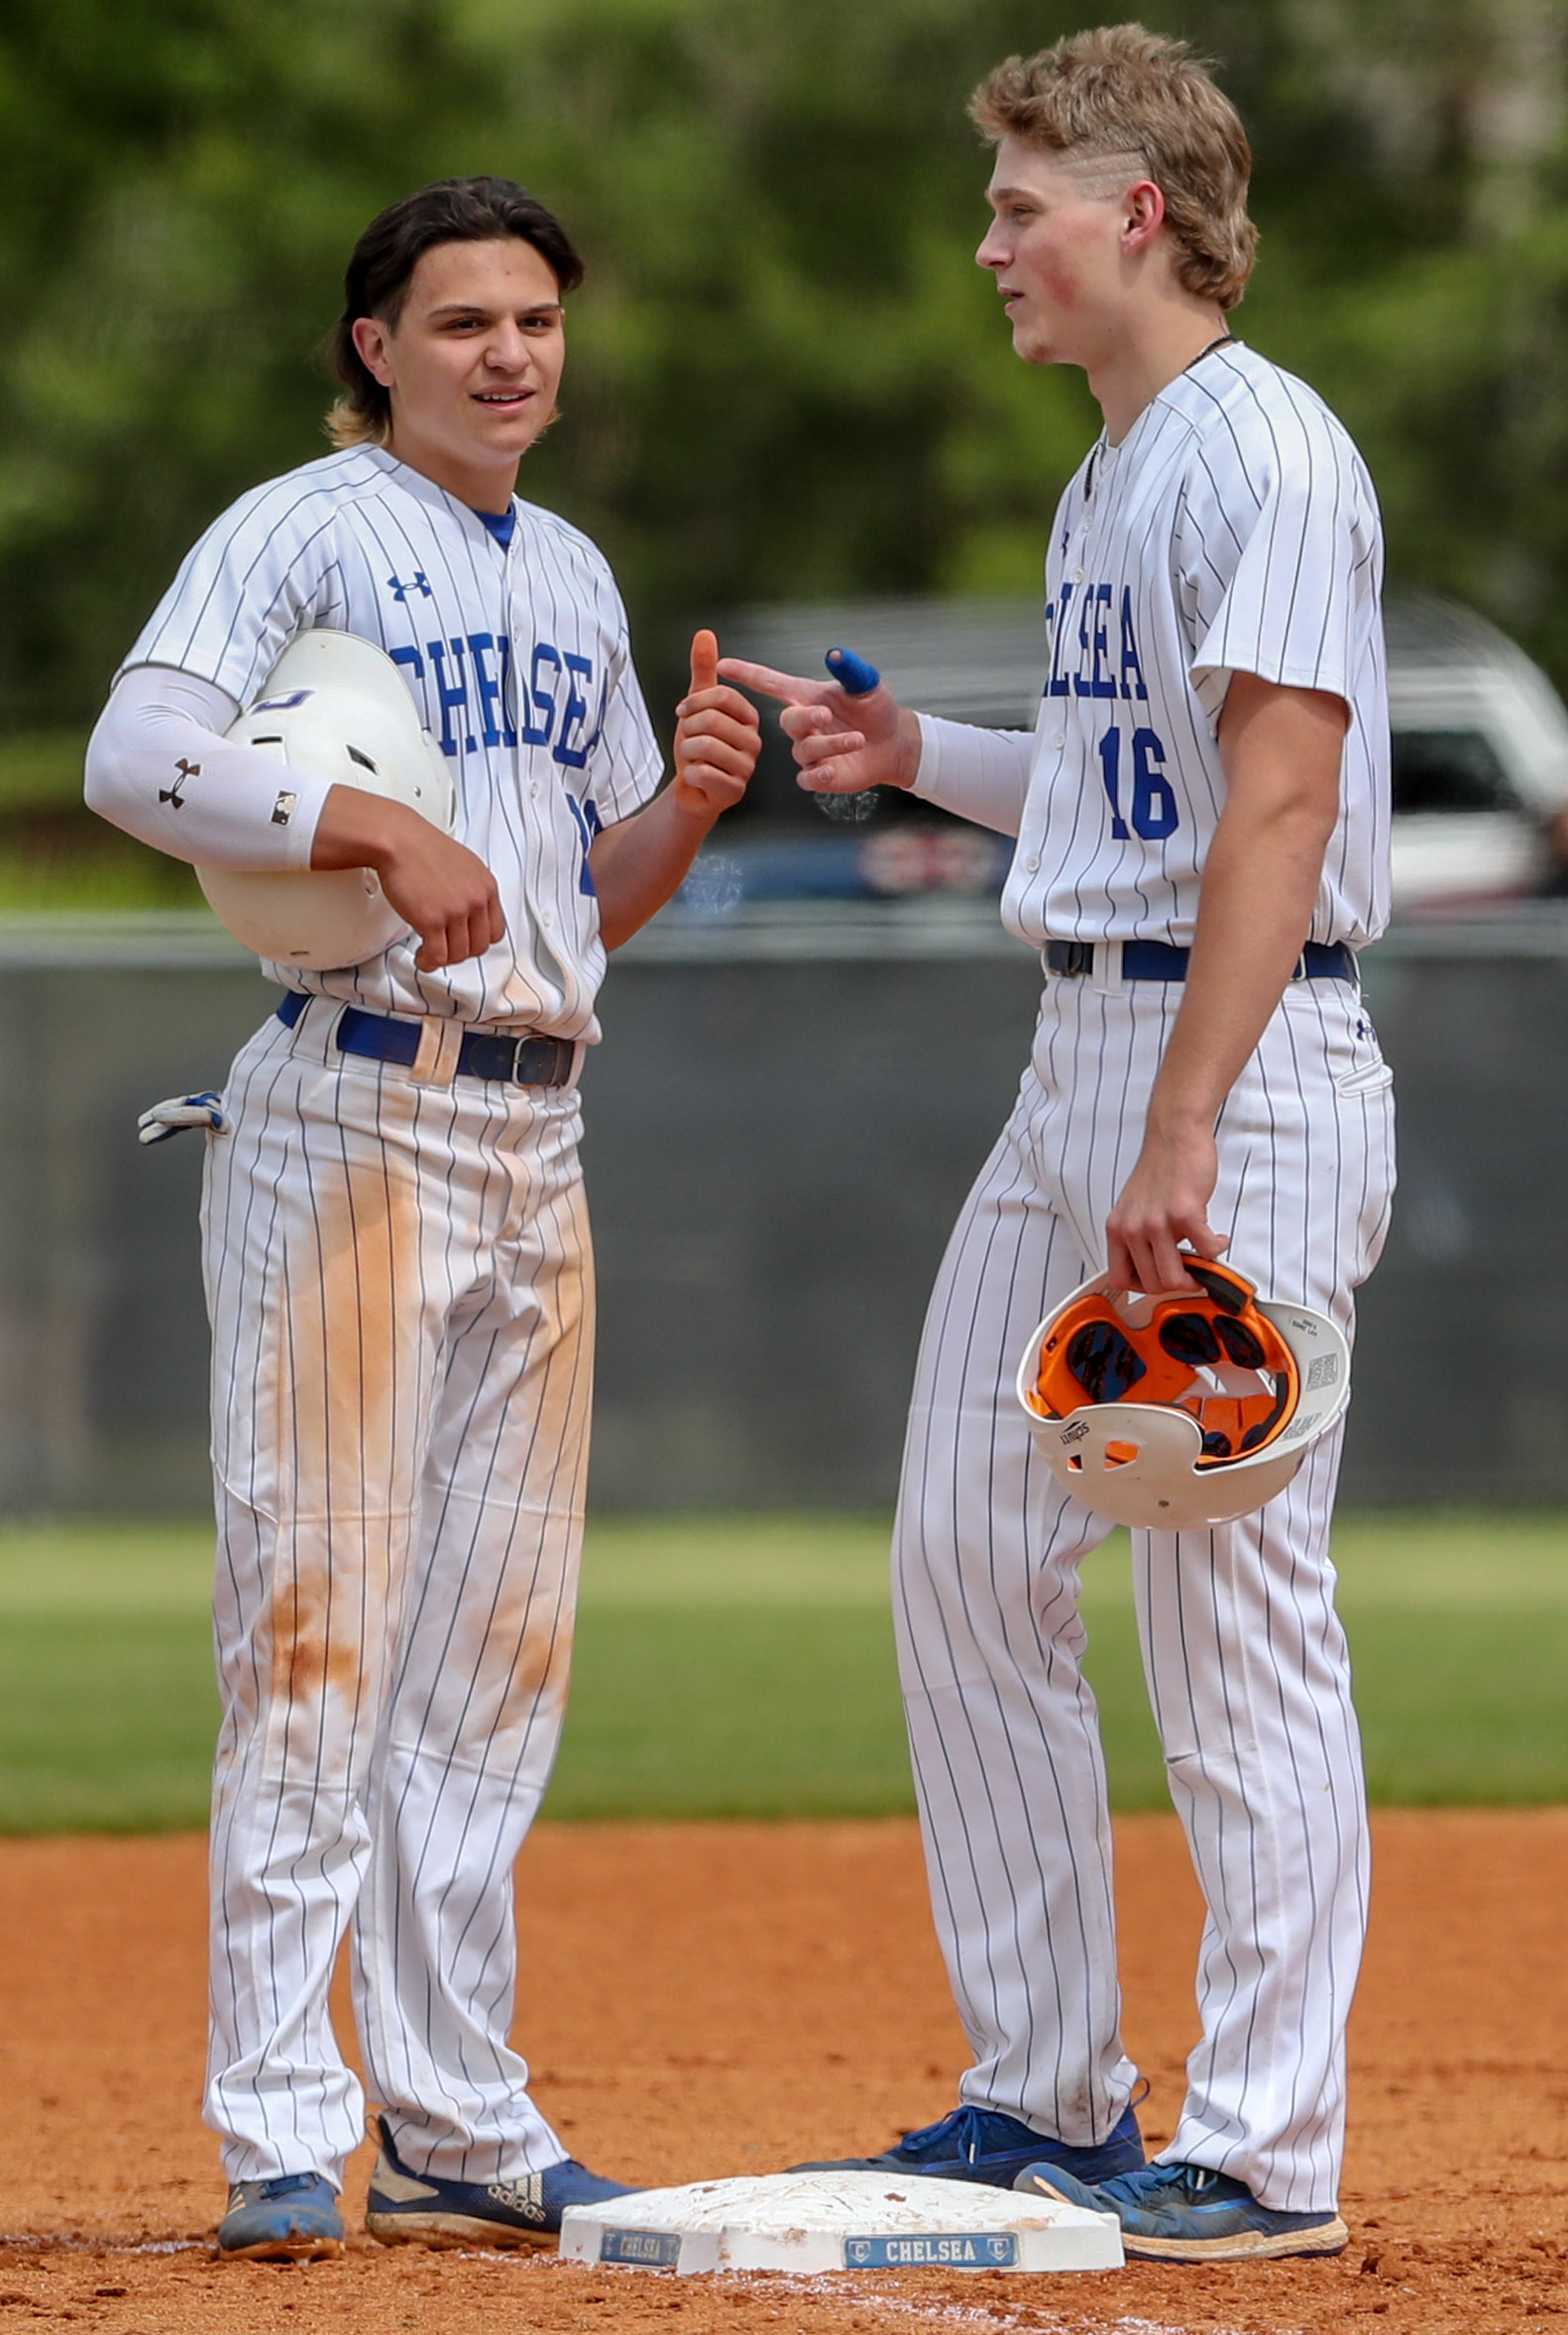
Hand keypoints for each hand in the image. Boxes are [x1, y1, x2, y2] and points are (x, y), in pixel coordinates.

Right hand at [312, 786, 504, 972]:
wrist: (398, 840)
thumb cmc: (422, 848)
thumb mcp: (464, 865)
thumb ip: (472, 889)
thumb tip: (470, 912)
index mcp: (486, 887)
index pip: (496, 931)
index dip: (478, 941)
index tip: (464, 942)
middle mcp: (475, 900)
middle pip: (478, 947)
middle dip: (460, 952)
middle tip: (444, 949)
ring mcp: (456, 911)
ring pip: (458, 955)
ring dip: (442, 959)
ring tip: (429, 952)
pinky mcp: (433, 920)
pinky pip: (437, 956)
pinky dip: (429, 962)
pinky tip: (422, 957)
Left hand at [673, 630, 761, 817]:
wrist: (692, 789)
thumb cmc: (698, 749)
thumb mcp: (696, 706)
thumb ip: (702, 670)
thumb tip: (705, 634)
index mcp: (749, 718)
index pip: (722, 696)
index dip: (694, 703)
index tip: (683, 713)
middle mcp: (754, 741)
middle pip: (711, 720)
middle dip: (688, 731)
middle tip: (690, 743)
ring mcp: (747, 768)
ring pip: (704, 747)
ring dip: (687, 753)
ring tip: (694, 760)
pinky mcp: (735, 791)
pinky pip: (702, 773)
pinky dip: (689, 775)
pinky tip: (697, 778)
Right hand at [717, 654, 920, 796]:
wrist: (894, 744)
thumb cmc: (876, 710)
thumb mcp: (867, 685)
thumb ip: (850, 669)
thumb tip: (834, 653)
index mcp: (808, 697)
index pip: (770, 683)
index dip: (746, 674)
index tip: (723, 666)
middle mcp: (805, 725)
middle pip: (788, 720)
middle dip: (805, 718)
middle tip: (826, 715)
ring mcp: (810, 751)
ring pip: (805, 750)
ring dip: (831, 744)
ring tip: (858, 739)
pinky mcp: (820, 775)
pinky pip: (807, 779)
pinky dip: (817, 775)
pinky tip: (832, 769)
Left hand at [1105, 1115, 1227, 1294]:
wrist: (1174, 1136)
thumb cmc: (1160, 1169)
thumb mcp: (1135, 1207)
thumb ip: (1141, 1237)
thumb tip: (1159, 1268)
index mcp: (1118, 1229)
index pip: (1120, 1279)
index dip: (1144, 1287)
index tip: (1162, 1280)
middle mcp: (1133, 1228)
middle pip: (1153, 1284)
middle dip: (1178, 1283)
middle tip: (1193, 1272)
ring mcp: (1157, 1223)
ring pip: (1175, 1278)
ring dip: (1198, 1275)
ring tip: (1205, 1257)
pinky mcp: (1184, 1214)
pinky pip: (1205, 1251)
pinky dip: (1217, 1250)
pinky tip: (1217, 1238)